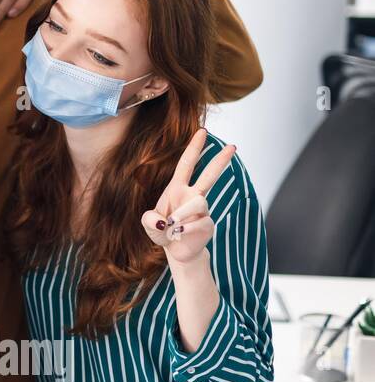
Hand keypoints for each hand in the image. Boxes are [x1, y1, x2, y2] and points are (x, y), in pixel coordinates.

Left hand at [141, 129, 236, 264]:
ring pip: (198, 203)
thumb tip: (165, 222)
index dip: (194, 148)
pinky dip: (186, 228)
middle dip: (220, 161)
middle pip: (209, 175)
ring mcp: (202, 210)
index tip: (203, 131)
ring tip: (172, 226)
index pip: (187, 164)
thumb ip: (149, 220)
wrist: (175, 250)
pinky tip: (178, 234)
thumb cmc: (162, 231)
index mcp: (177, 188)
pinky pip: (201, 222)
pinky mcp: (208, 225)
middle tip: (233, 146)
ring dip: (182, 214)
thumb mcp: (148, 223)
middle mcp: (192, 196)